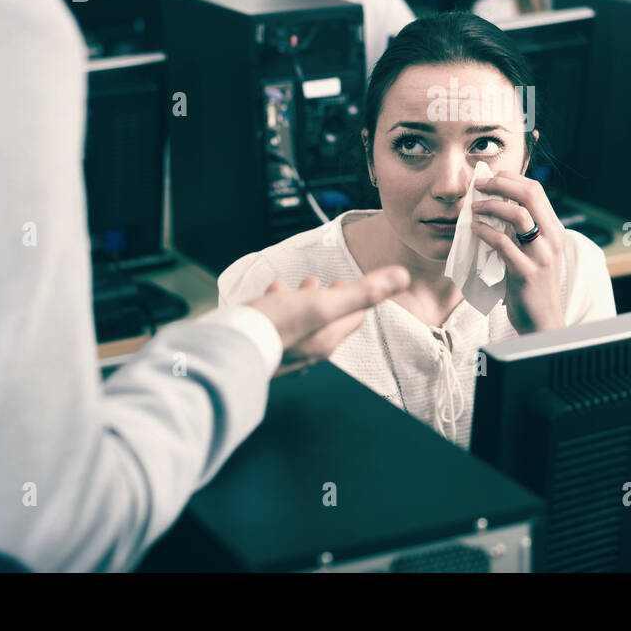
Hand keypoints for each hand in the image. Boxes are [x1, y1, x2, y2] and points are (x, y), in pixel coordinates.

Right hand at [246, 266, 409, 375]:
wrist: (227, 350)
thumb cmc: (276, 327)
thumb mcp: (323, 303)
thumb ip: (363, 292)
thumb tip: (403, 278)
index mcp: (327, 341)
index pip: (352, 319)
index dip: (356, 297)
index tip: (350, 281)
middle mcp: (308, 351)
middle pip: (326, 322)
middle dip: (328, 298)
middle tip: (322, 281)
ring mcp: (283, 352)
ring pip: (300, 323)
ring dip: (302, 301)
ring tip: (300, 285)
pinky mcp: (262, 348)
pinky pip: (276, 326)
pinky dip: (278, 307)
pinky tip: (269, 295)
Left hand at [471, 170, 565, 333]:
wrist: (542, 321)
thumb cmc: (533, 285)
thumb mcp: (535, 252)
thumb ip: (523, 231)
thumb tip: (496, 205)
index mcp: (555, 230)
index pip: (536, 191)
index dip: (511, 179)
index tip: (491, 178)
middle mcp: (552, 239)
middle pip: (529, 196)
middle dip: (501, 184)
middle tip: (478, 185)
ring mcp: (541, 256)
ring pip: (518, 216)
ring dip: (492, 206)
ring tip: (474, 208)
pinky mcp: (526, 272)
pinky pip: (503, 243)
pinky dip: (485, 232)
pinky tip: (474, 229)